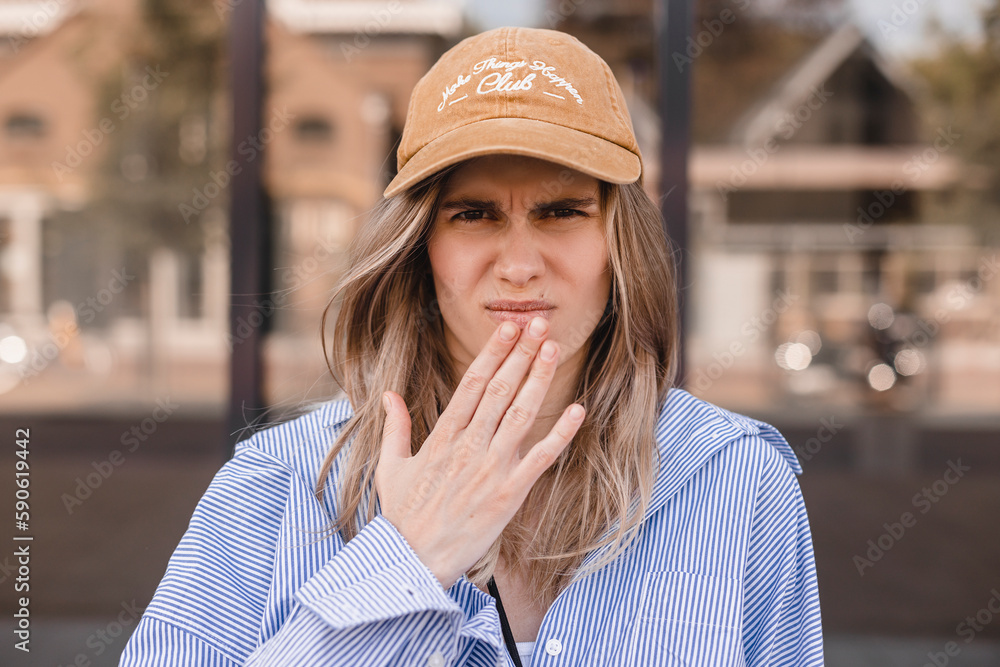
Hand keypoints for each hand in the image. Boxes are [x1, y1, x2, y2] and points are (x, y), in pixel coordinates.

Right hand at [374, 317, 585, 589]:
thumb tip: (390, 394)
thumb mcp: (390, 467)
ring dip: (539, 379)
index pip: (472, 383)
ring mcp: (490, 469)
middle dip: (521, 354)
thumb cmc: (403, 517)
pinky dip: (559, 434)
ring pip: (520, 414)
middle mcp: (468, 446)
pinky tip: (577, 411)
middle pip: (500, 389)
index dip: (493, 353)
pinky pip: (539, 459)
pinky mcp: (508, 495)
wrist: (412, 562)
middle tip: (540, 324)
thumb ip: (395, 427)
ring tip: (554, 349)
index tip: (509, 328)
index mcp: (442, 437)